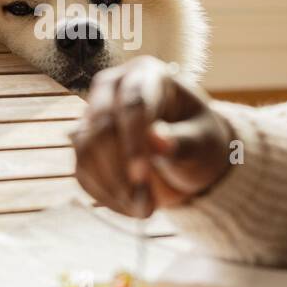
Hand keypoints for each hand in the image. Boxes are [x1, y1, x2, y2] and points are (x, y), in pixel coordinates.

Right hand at [71, 56, 233, 217]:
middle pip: (101, 124)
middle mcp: (112, 88)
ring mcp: (93, 114)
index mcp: (146, 75)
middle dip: (120, 169)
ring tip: (143, 210)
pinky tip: (129, 208)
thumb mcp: (203, 140)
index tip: (142, 177)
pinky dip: (103, 195)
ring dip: (111, 187)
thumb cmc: (200, 139)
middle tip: (145, 207)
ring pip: (85, 149)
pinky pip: (82, 170)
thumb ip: (182, 140)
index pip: (133, 103)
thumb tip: (157, 141)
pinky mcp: (85, 144)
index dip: (133, 140)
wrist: (188, 153)